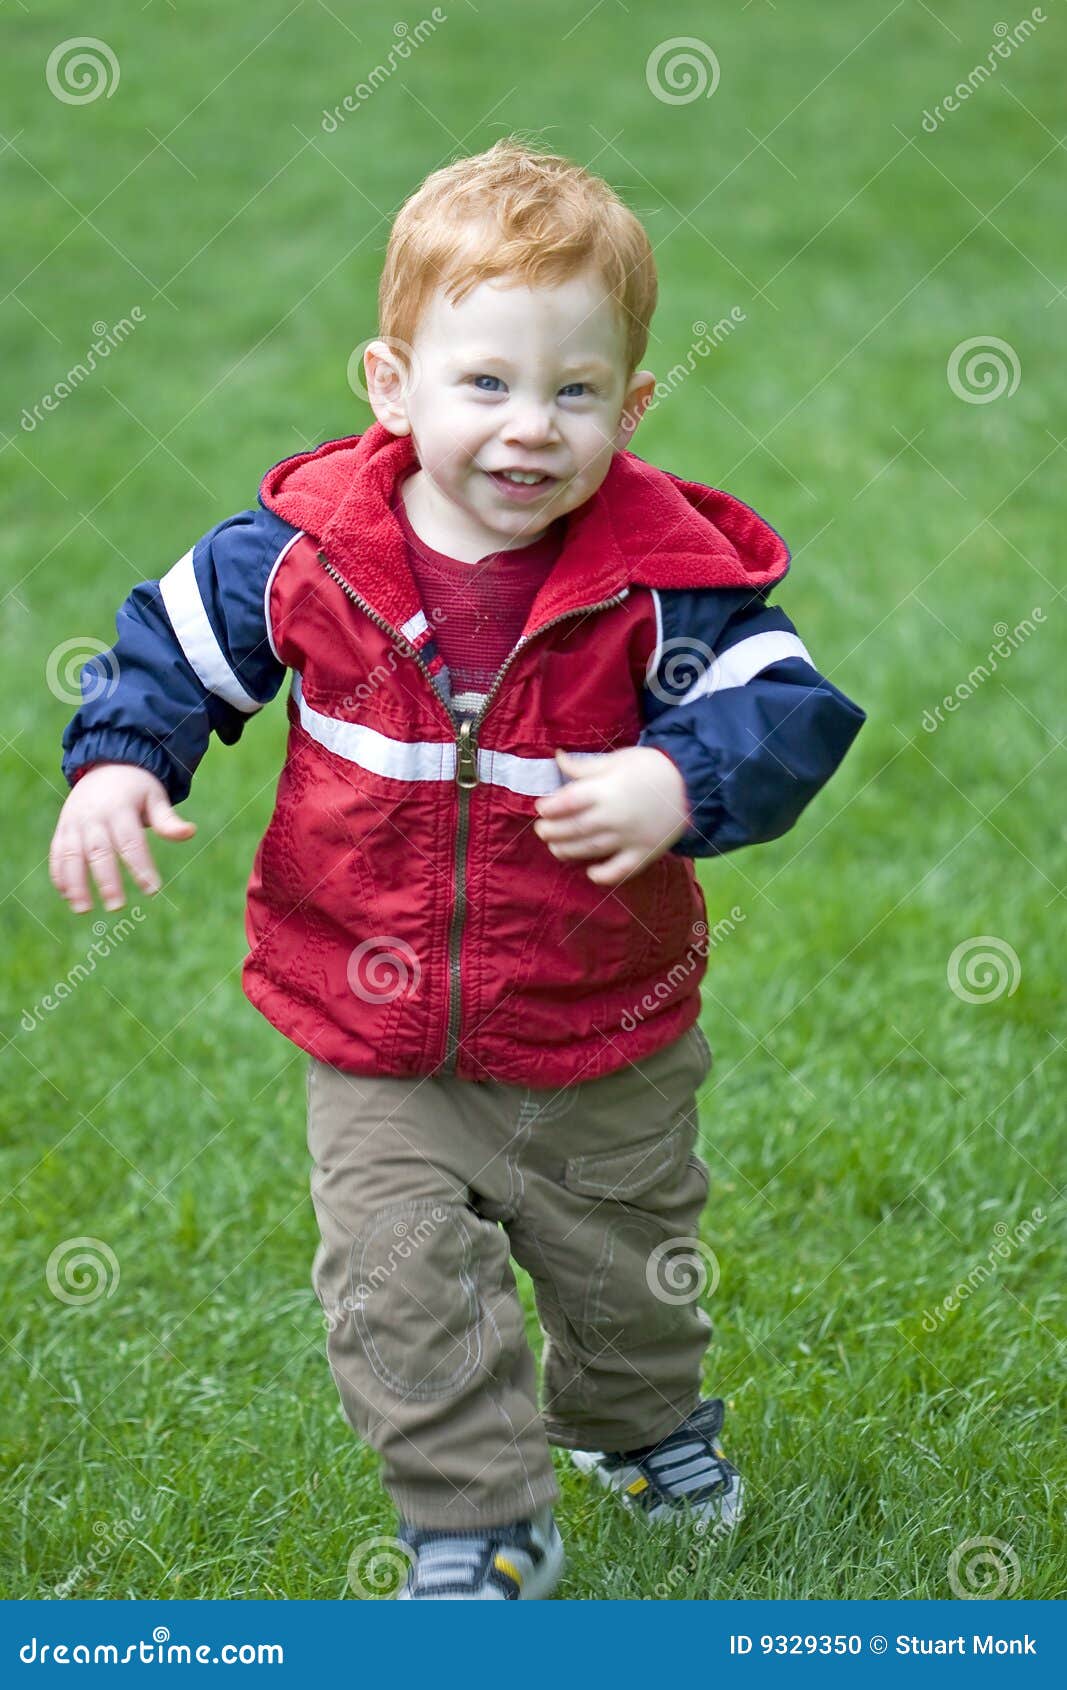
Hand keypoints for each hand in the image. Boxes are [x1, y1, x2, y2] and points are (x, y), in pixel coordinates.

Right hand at [49, 763, 196, 913]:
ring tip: (83, 910)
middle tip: (117, 906)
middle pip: (99, 852)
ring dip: (75, 883)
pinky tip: (69, 897)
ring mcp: (74, 823)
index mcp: (120, 809)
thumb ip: (167, 820)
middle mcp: (94, 817)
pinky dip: (60, 875)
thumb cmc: (137, 789)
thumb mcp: (155, 798)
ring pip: (70, 855)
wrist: (105, 766)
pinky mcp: (63, 830)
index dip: (140, 866)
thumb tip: (190, 832)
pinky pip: (57, 854)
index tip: (152, 890)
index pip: (130, 841)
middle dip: (106, 880)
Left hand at [532, 745, 690, 885]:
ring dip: (568, 851)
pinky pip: (621, 871)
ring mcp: (630, 838)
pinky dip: (604, 875)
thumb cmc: (652, 768)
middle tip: (542, 830)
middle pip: (575, 828)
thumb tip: (558, 758)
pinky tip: (591, 873)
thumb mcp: (618, 759)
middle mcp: (615, 817)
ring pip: (592, 849)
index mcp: (607, 790)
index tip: (541, 808)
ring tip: (556, 848)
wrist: (693, 784)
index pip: (569, 801)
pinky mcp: (644, 853)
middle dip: (553, 831)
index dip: (551, 807)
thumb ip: (586, 766)